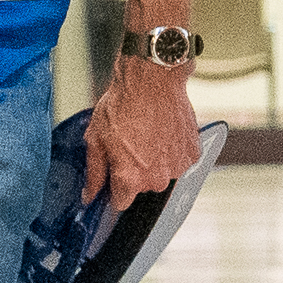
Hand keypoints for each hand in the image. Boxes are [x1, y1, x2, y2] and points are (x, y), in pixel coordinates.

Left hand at [91, 55, 201, 207]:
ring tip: (148, 135)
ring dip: (156, 161)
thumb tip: (90, 194)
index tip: (114, 175)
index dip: (115, 189)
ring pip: (163, 174)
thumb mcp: (96, 137)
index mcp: (130, 178)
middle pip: (143, 187)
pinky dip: (173, 151)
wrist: (153, 79)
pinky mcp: (192, 154)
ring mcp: (177, 167)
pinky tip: (163, 133)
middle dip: (136, 172)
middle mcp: (156, 179)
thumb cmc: (123, 104)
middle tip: (131, 145)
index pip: (120, 203)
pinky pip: (179, 161)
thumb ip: (94, 172)